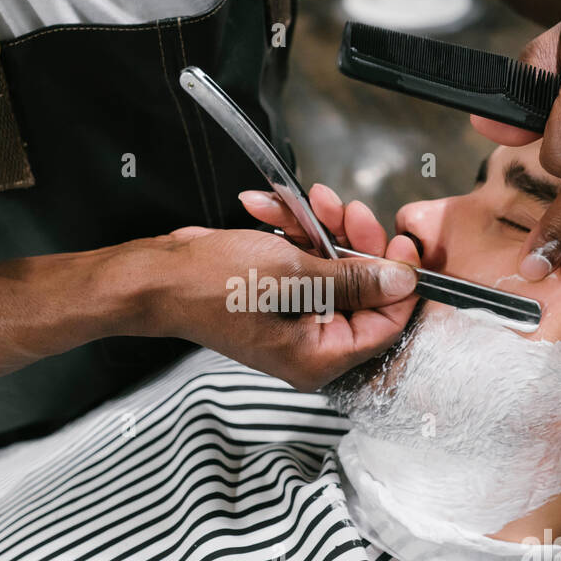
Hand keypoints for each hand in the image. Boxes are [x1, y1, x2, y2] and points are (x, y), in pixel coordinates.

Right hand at [150, 187, 419, 390]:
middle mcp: (310, 346)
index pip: (386, 325)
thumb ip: (355, 279)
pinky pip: (304, 261)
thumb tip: (402, 281)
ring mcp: (294, 320)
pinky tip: (269, 209)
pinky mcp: (279, 296)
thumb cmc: (210, 284)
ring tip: (301, 203)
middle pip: (362, 292)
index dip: (397, 282)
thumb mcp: (294, 274)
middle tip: (344, 209)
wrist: (158, 275)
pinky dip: (293, 231)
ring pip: (334, 267)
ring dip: (319, 228)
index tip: (399, 242)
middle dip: (353, 241)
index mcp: (319, 358)